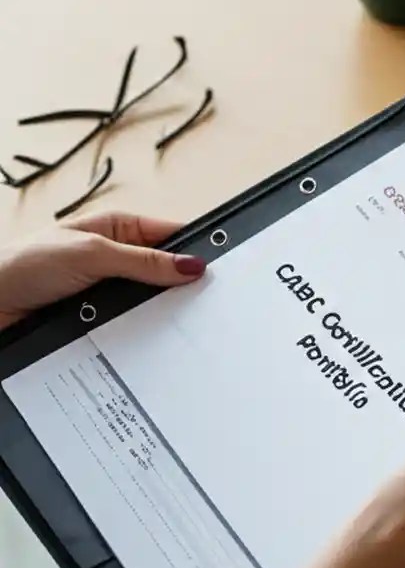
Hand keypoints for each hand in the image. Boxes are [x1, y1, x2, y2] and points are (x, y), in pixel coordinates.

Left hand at [0, 211, 204, 330]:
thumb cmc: (22, 265)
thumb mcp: (92, 254)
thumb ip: (144, 261)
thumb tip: (191, 264)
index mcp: (117, 229)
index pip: (172, 236)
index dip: (196, 250)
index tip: (218, 268)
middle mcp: (116, 258)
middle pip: (165, 272)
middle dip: (180, 287)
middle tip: (201, 301)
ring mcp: (109, 290)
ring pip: (151, 303)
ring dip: (157, 313)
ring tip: (171, 322)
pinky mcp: (100, 319)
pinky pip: (133, 326)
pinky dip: (139, 333)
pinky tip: (147, 338)